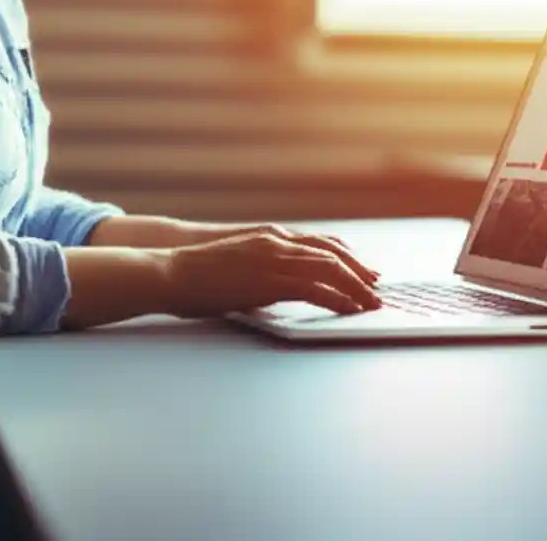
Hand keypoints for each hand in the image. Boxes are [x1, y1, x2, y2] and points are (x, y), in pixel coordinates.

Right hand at [162, 231, 383, 317]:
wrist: (171, 271)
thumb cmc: (196, 273)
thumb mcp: (235, 264)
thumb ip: (260, 271)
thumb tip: (273, 290)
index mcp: (269, 237)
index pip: (319, 243)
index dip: (345, 257)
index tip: (362, 270)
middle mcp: (277, 242)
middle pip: (331, 254)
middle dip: (358, 271)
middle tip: (376, 288)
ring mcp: (275, 259)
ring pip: (330, 268)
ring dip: (355, 286)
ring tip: (371, 302)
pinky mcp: (270, 280)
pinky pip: (315, 289)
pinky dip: (338, 299)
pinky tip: (350, 309)